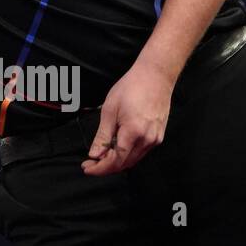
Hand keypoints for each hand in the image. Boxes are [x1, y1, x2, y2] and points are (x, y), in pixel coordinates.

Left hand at [81, 61, 174, 175]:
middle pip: (124, 164)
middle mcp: (147, 140)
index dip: (100, 168)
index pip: (115, 161)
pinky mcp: (158, 136)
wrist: (155, 77)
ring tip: (100, 157)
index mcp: (133, 133)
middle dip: (105, 167)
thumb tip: (94, 155)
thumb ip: (103, 136)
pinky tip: (116, 148)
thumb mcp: (109, 110)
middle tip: (89, 163)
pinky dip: (127, 154)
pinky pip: (141, 152)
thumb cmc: (130, 88)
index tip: (86, 168)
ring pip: (133, 160)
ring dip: (116, 162)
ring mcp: (155, 139)